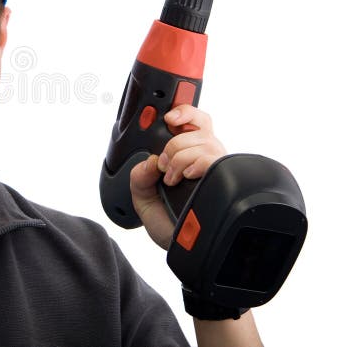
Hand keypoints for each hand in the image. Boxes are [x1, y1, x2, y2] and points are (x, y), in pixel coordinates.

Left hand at [129, 104, 226, 249]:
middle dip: (175, 140)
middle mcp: (207, 157)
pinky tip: (186, 178)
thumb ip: (139, 177)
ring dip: (179, 158)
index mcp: (189, 156)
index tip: (168, 117)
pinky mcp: (226, 177)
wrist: (188, 253)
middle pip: (200, 124)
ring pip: (202, 140)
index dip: (183, 112)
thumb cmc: (172, 227)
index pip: (193, 122)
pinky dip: (193, 164)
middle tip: (163, 163)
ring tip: (173, 178)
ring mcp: (218, 166)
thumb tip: (150, 162)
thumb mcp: (144, 200)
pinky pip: (211, 157)